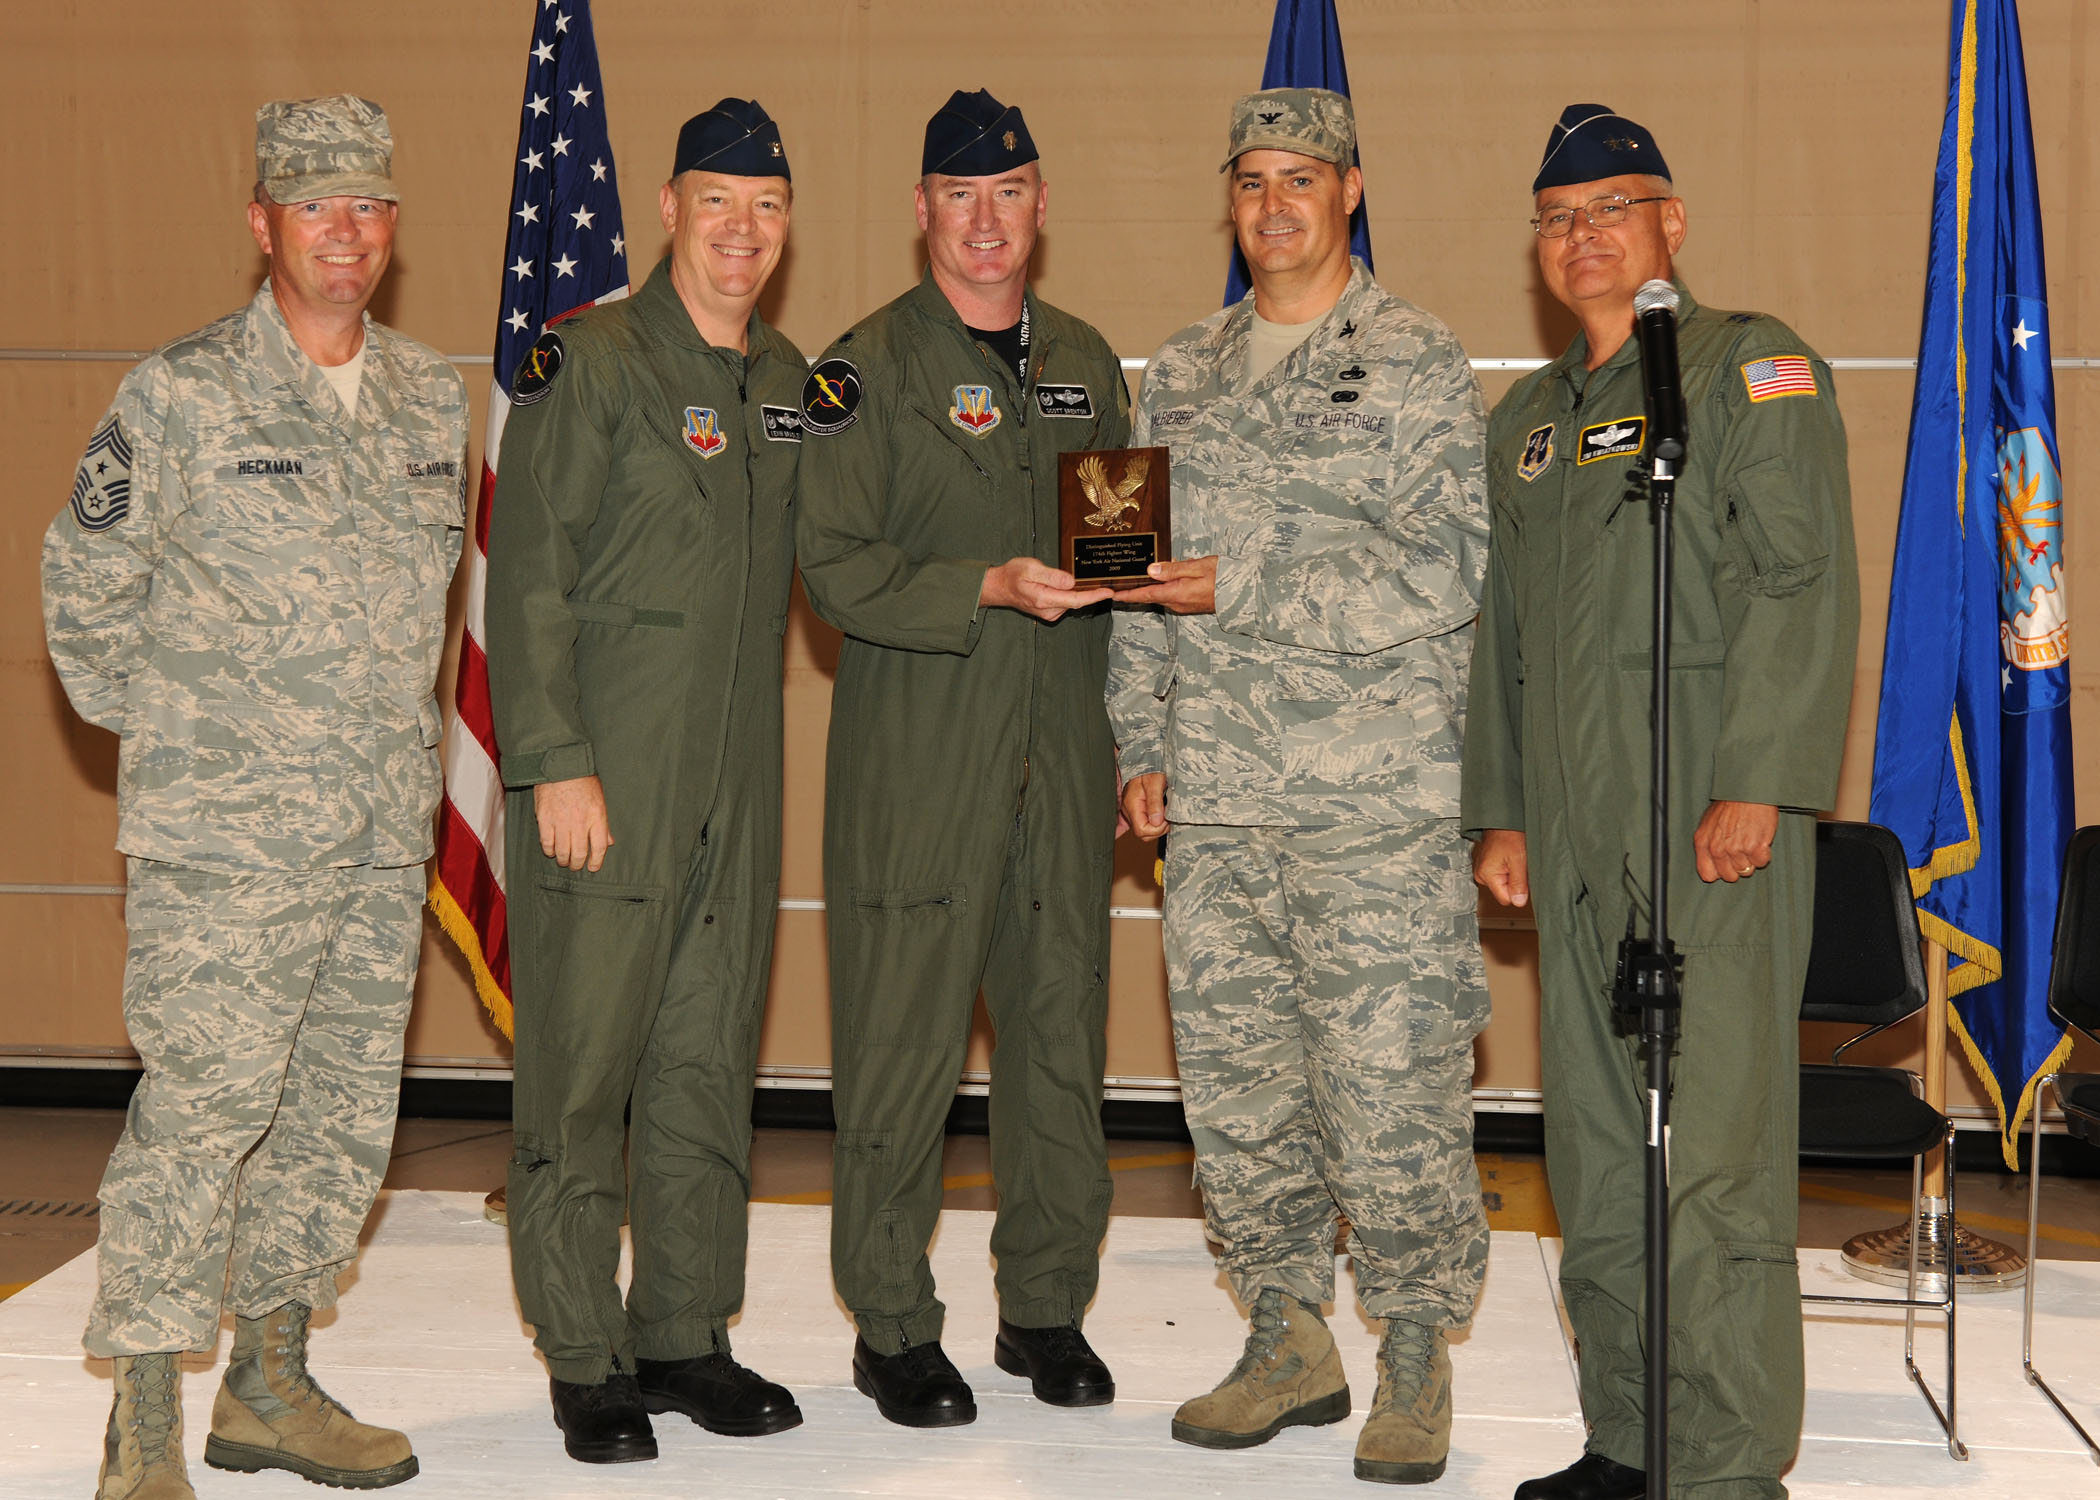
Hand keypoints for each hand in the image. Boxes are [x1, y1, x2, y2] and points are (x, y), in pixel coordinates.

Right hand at [534, 775, 613, 871]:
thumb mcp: (600, 800)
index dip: (596, 861)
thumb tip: (608, 842)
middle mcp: (580, 821)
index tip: (592, 868)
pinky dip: (549, 850)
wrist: (561, 765)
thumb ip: (603, 823)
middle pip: (580, 853)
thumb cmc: (583, 781)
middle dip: (577, 864)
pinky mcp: (544, 818)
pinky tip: (551, 851)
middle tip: (575, 865)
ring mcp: (561, 821)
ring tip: (564, 861)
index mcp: (597, 816)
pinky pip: (547, 842)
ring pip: (562, 851)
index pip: (599, 846)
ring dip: (563, 860)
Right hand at [980, 558, 1112, 621]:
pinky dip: (1072, 595)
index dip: (1094, 596)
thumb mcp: (1030, 568)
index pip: (1076, 599)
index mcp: (1044, 599)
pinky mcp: (1050, 612)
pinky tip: (1068, 585)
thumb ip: (1051, 575)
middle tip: (1103, 581)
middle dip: (1091, 593)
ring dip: (1079, 592)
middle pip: (1077, 601)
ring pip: (1072, 602)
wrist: (1001, 587)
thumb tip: (1070, 581)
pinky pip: (1066, 602)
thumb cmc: (1013, 575)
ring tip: (1077, 579)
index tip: (1108, 592)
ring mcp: (1049, 613)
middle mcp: (1048, 610)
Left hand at [1113, 556, 1217, 613]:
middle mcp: (1177, 603)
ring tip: (1140, 575)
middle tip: (1121, 580)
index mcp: (1176, 593)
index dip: (1127, 594)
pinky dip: (1163, 587)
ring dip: (1151, 587)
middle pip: (1150, 596)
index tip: (1112, 594)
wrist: (1243, 592)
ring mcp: (1183, 605)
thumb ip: (1173, 569)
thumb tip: (1151, 570)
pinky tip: (1166, 576)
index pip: (1144, 594)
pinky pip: (1170, 595)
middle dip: (1135, 589)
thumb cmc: (1223, 577)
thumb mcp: (1198, 567)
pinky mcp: (1189, 604)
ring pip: (1160, 595)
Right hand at [1121, 772, 1167, 839]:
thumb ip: (1155, 802)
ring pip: (1145, 830)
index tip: (1166, 818)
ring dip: (1158, 825)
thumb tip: (1156, 822)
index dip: (1157, 829)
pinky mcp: (1138, 809)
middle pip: (1143, 834)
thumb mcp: (1155, 781)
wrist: (1145, 758)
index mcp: (1132, 804)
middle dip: (1158, 829)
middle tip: (1167, 815)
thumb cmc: (1149, 766)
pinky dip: (1155, 821)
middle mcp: (1130, 810)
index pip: (1142, 831)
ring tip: (1164, 810)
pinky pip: (1145, 822)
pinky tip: (1160, 813)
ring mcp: (1132, 810)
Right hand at [1471, 829, 1529, 907]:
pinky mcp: (1486, 864)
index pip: (1505, 899)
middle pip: (1503, 890)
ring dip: (1511, 874)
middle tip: (1517, 865)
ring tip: (1513, 859)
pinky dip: (1507, 868)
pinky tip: (1509, 857)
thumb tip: (1519, 902)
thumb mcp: (1519, 861)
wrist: (1503, 821)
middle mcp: (1480, 873)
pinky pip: (1500, 874)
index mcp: (1486, 875)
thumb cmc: (1510, 835)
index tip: (1522, 878)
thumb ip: (1519, 884)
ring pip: (1502, 882)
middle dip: (1514, 881)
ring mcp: (1482, 868)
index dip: (1517, 891)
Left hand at [1693, 800, 1777, 883]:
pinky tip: (1760, 838)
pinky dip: (1764, 853)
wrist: (1748, 791)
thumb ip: (1707, 844)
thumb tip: (1711, 863)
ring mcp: (1736, 849)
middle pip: (1730, 876)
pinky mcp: (1756, 847)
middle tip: (1742, 849)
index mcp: (1703, 843)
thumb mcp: (1708, 823)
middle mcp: (1718, 849)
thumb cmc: (1730, 805)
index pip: (1708, 875)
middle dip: (1737, 866)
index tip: (1726, 865)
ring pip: (1747, 869)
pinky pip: (1762, 862)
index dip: (1719, 872)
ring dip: (1751, 858)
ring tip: (1750, 839)